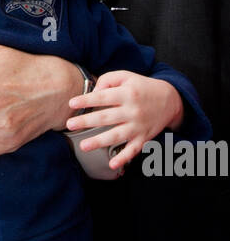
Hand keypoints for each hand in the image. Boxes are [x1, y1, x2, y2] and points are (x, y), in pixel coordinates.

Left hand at [67, 72, 184, 171]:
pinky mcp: (143, 137)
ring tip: (83, 146)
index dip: (87, 100)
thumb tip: (94, 91)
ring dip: (99, 141)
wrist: (170, 99)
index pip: (103, 97)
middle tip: (69, 125)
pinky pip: (133, 150)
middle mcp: (132, 110)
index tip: (71, 103)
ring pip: (116, 135)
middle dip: (86, 122)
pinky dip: (124, 158)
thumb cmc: (142, 87)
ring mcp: (138, 126)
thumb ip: (108, 80)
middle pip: (106, 117)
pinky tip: (112, 164)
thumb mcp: (127, 76)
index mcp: (127, 94)